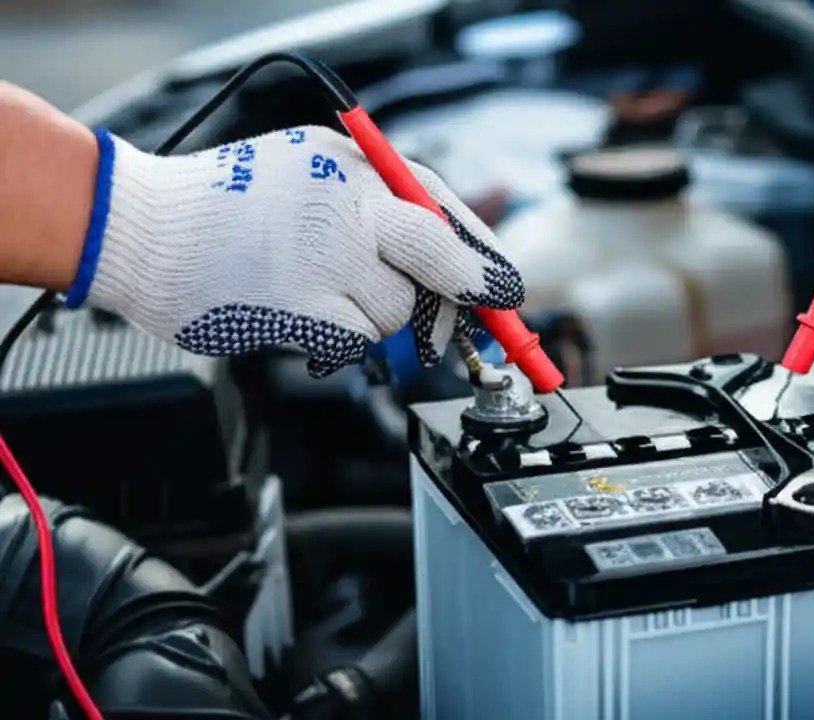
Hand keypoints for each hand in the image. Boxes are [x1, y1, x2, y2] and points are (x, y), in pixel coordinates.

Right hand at [66, 125, 522, 375]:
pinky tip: (297, 312)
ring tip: (318, 293)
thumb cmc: (226, 203)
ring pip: (394, 313)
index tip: (508, 292)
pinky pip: (355, 341)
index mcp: (357, 167)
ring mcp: (326, 259)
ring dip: (370, 318)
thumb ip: (380, 203)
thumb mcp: (312, 168)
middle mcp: (348, 206)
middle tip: (457, 329)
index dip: (483, 260)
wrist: (139, 229)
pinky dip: (337, 339)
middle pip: (439, 265)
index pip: (447, 213)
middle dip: (458, 305)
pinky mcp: (302, 310)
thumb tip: (454, 258)